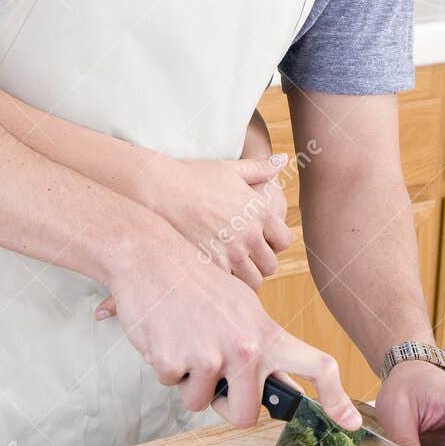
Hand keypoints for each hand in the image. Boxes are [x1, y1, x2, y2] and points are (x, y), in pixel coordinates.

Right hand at [96, 153, 292, 317]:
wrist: (160, 191)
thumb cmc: (193, 176)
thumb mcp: (230, 169)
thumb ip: (259, 168)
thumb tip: (282, 160)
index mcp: (259, 211)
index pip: (284, 241)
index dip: (275, 244)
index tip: (262, 242)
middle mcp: (250, 234)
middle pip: (270, 265)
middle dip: (261, 264)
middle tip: (246, 259)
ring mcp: (231, 252)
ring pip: (253, 280)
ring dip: (246, 277)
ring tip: (232, 270)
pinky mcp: (212, 265)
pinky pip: (231, 285)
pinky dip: (227, 283)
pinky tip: (216, 273)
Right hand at [105, 235, 361, 431]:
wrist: (150, 257)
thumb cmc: (194, 282)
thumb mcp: (241, 307)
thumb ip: (260, 342)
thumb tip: (276, 380)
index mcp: (267, 333)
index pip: (318, 366)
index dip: (337, 399)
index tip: (350, 423)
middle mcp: (245, 347)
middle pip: (244, 415)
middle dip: (225, 405)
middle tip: (210, 378)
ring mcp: (210, 356)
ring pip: (200, 402)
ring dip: (189, 382)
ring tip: (183, 341)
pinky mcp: (174, 363)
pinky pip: (171, 385)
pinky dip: (165, 367)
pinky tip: (165, 335)